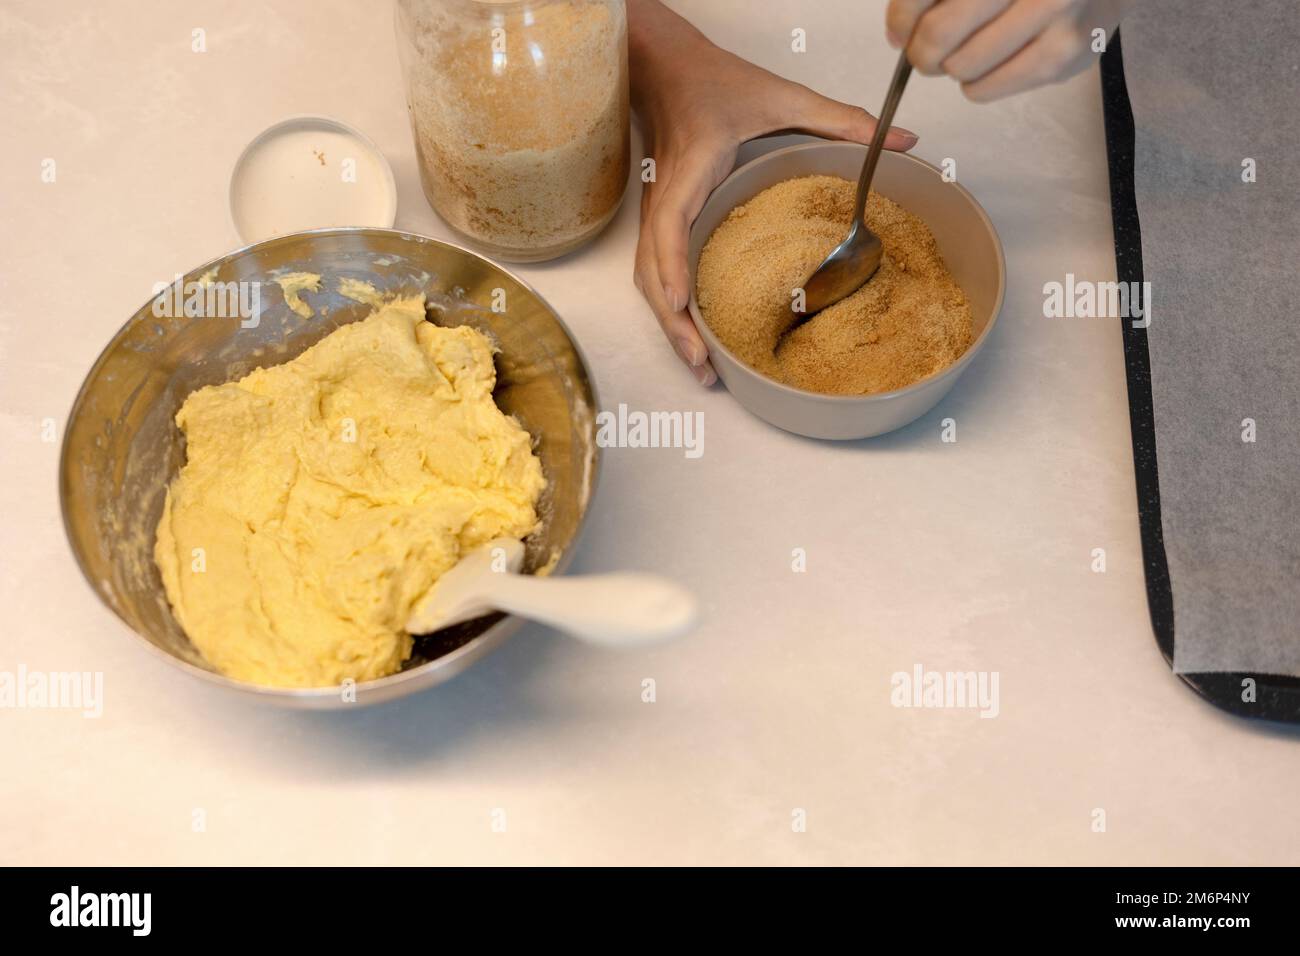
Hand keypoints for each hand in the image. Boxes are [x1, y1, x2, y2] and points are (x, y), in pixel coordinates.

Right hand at [629, 0, 917, 384]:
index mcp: (693, 167)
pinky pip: (653, 269)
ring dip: (669, 323)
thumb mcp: (781, 95)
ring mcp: (658, 210)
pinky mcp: (660, 217)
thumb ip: (840, 118)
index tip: (680, 304)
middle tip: (703, 363)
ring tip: (700, 365)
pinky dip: (669, 305)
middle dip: (673, 321)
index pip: (672, 224)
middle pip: (653, 271)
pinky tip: (692, 331)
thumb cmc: (714, 81)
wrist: (666, 68)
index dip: (672, 267)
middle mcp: (667, 197)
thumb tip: (901, 143)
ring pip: (647, 278)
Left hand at [886, 0, 1135, 101]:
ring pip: (961, 67)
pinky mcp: (1065, 54)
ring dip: (953, 68)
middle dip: (923, 51)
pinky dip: (976, 86)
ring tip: (970, 52)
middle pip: (939, 34)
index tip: (903, 30)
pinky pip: (988, 89)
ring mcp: (1054, 14)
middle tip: (929, 53)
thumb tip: (898, 33)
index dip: (901, 19)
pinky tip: (992, 65)